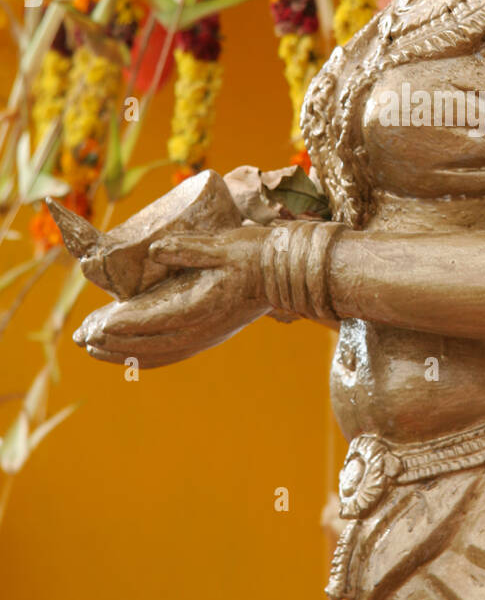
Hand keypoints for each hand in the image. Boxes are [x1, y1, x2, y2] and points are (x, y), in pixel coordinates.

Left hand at [72, 226, 271, 368]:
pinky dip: (144, 356)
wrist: (287, 273)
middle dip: (111, 342)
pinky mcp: (207, 335)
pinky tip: (128, 353)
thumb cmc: (256, 253)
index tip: (95, 325)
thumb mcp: (223, 243)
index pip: (153, 320)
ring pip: (156, 354)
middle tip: (81, 337)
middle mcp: (201, 329)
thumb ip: (187, 247)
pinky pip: (169, 353)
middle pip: (148, 345)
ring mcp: (205, 336)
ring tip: (93, 348)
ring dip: (122, 353)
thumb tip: (153, 250)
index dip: (121, 325)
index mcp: (203, 306)